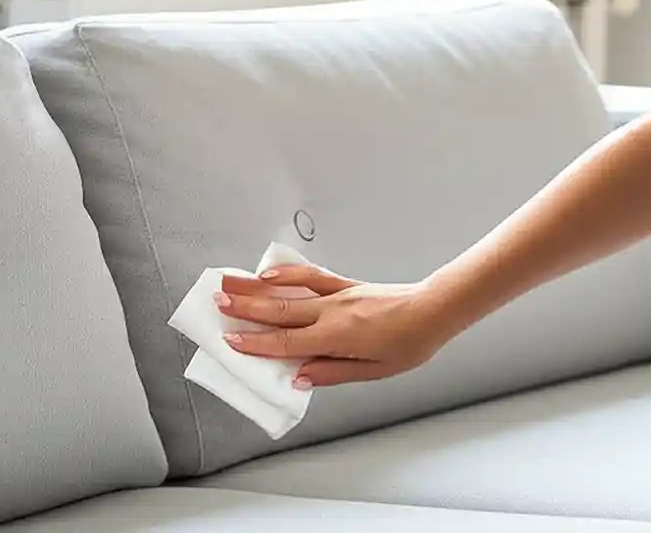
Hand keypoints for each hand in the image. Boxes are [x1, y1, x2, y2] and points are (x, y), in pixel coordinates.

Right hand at [215, 264, 462, 387]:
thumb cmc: (408, 344)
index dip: (256, 343)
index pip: (286, 342)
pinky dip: (287, 274)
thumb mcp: (373, 371)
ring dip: (257, 286)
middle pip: (279, 310)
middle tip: (216, 302)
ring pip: (288, 291)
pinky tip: (269, 273)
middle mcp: (330, 312)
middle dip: (245, 308)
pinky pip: (310, 277)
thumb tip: (298, 377)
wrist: (434, 310)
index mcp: (336, 337)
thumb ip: (333, 372)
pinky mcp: (343, 284)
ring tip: (230, 281)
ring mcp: (335, 295)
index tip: (230, 341)